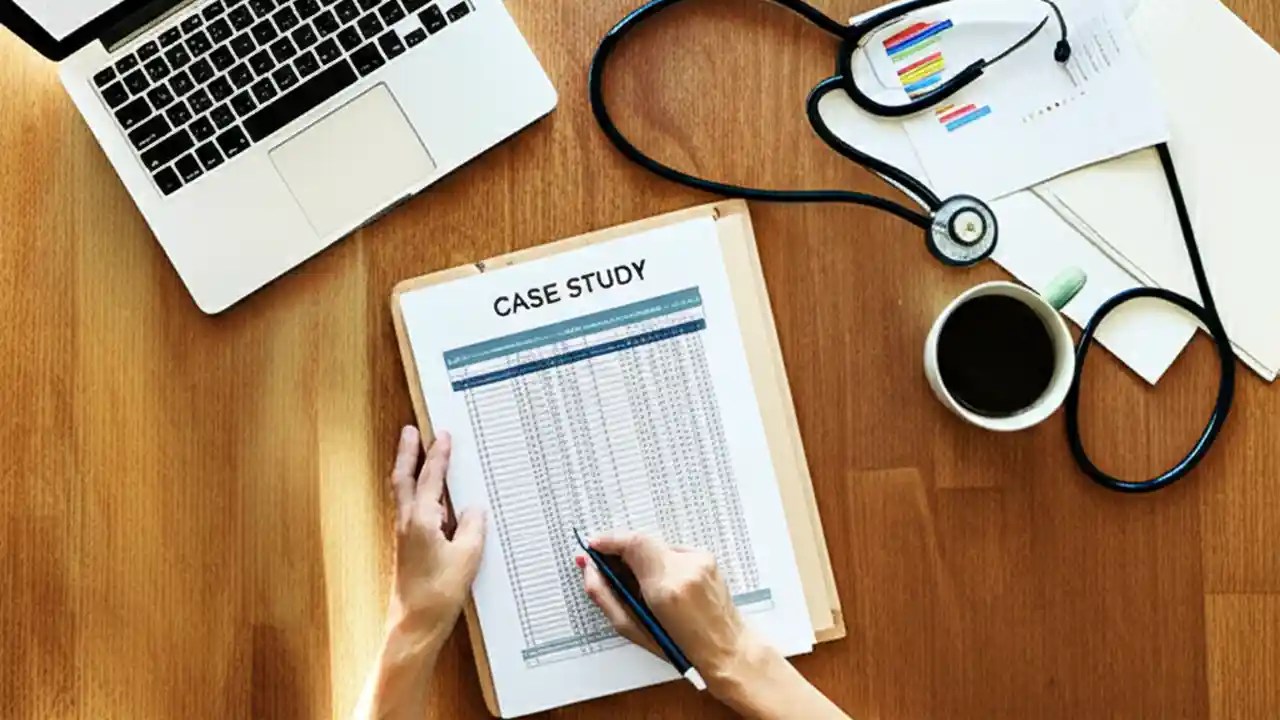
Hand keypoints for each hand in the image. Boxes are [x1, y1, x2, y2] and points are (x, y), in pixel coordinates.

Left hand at [357, 427, 486, 719]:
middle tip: (409, 431)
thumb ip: (472, 526)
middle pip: (403, 478)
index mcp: (421, 519)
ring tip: (415, 455)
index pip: (431, 478)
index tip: (442, 435)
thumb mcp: (468, 556)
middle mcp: (406, 522)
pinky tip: (430, 500)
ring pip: (403, 493)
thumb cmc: (438, 593)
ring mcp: (403, 535)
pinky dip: (416, 494)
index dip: (438, 454)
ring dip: (409, 471)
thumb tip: (473, 510)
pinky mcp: (406, 548)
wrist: (415, 625)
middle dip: (407, 453)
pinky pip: (410, 511)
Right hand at [576, 532, 762, 691]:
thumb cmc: (680, 647)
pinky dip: (663, 564)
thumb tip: (588, 570)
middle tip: (607, 565)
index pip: (633, 545)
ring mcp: (700, 561)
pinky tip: (665, 585)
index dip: (609, 541)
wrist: (725, 647)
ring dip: (644, 560)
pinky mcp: (707, 558)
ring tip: (644, 586)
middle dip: (621, 550)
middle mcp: (686, 569)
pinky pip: (674, 552)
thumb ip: (604, 596)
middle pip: (643, 541)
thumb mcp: (633, 629)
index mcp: (666, 589)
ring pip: (657, 547)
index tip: (594, 545)